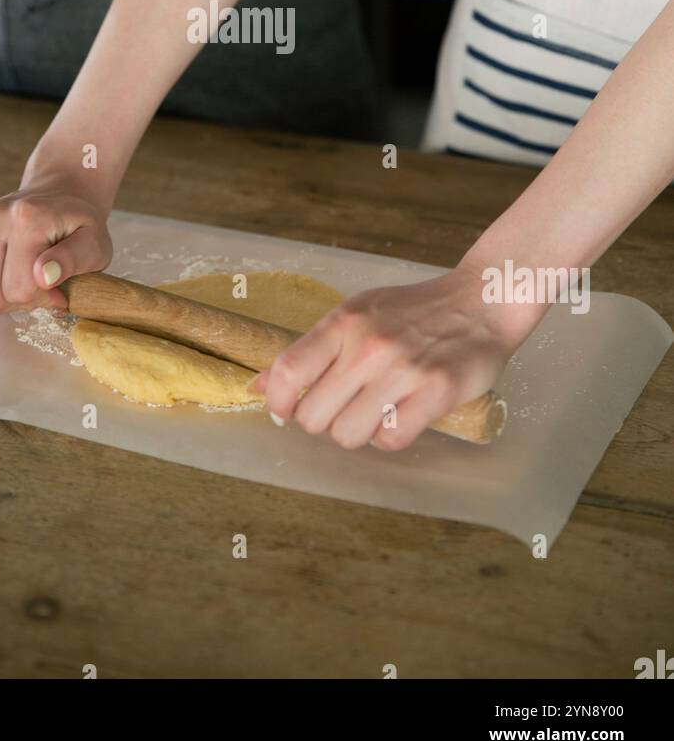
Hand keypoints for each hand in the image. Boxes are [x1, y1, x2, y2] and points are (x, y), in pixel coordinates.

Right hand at [0, 178, 112, 314]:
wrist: (58, 193)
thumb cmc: (76, 227)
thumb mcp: (94, 245)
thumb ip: (74, 260)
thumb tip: (44, 276)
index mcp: (27, 219)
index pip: (19, 291)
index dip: (39, 299)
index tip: (54, 286)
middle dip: (11, 302)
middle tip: (30, 282)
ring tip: (8, 276)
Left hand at [251, 266, 523, 450]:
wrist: (480, 301)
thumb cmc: (412, 311)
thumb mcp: (357, 314)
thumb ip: (312, 349)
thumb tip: (259, 386)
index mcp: (344, 322)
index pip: (288, 371)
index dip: (278, 401)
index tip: (286, 409)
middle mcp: (369, 345)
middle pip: (313, 416)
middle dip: (322, 420)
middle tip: (342, 407)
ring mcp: (403, 369)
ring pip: (348, 434)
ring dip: (357, 432)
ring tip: (373, 411)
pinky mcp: (436, 391)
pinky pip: (391, 439)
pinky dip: (389, 436)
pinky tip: (399, 416)